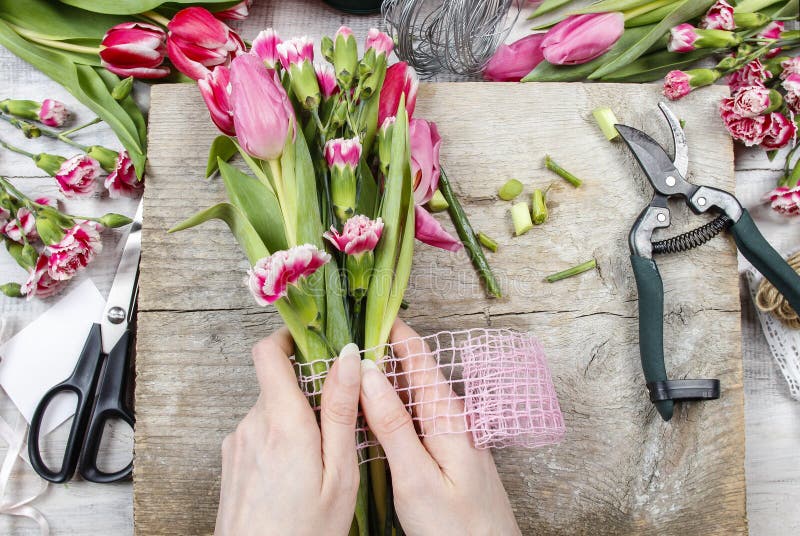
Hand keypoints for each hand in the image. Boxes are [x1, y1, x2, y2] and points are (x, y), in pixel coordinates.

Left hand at [215, 328, 360, 535]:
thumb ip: (340, 411)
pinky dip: (281, 441)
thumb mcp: (338, 472)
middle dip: (307, 392)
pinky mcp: (231, 461)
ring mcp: (237, 443)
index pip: (268, 352)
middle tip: (337, 419)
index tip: (314, 341)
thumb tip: (348, 358)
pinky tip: (298, 474)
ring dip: (296, 422)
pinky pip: (260, 434)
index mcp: (282, 422)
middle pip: (277, 383)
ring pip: (271, 411)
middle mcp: (252, 424)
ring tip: (320, 459)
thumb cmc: (303, 531)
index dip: (288, 338)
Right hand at [359, 320, 520, 535]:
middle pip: (417, 372)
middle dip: (387, 349)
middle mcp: (455, 418)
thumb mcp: (416, 477)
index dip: (394, 330)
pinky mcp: (450, 453)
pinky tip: (379, 409)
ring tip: (356, 364)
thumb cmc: (455, 528)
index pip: (419, 358)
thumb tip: (368, 373)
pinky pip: (420, 415)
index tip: (366, 309)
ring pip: (417, 393)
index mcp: (448, 416)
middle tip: (350, 335)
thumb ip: (393, 425)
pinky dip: (396, 403)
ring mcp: (454, 436)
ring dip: (389, 376)